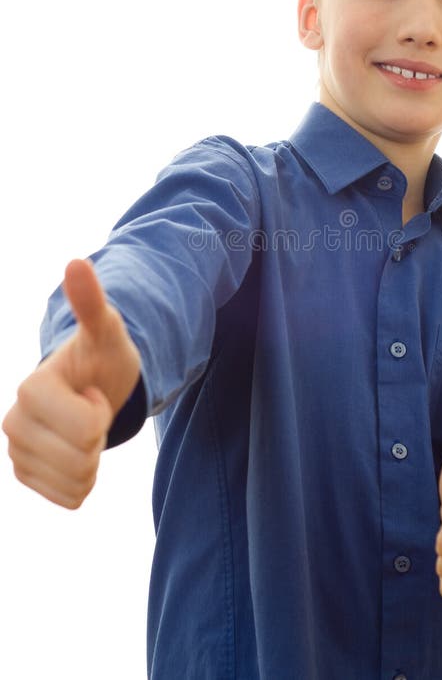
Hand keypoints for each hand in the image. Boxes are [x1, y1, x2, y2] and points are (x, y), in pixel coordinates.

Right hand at [2, 259, 140, 508]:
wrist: (94, 382)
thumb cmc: (102, 355)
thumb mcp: (105, 330)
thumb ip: (90, 303)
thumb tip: (76, 263)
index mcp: (30, 389)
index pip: (84, 428)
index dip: (100, 412)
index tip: (91, 392)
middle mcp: (13, 423)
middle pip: (81, 461)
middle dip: (98, 437)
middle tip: (90, 409)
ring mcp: (17, 452)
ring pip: (76, 484)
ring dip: (93, 460)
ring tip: (84, 427)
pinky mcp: (26, 475)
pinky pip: (70, 499)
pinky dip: (84, 481)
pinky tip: (77, 450)